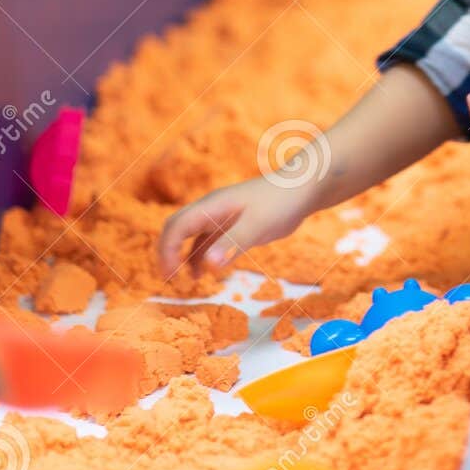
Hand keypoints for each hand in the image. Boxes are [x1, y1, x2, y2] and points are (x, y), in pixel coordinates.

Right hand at [158, 177, 318, 275]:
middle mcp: (211, 210)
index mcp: (211, 207)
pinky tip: (204, 274)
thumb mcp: (257, 225)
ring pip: (191, 236)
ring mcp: (222, 216)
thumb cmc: (280, 203)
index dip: (167, 251)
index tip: (170, 275)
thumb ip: (232, 243)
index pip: (176, 227)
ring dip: (183, 256)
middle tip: (169, 279)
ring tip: (184, 282)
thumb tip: (207, 266)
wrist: (303, 188)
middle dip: (167, 253)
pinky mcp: (234, 224)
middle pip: (177, 229)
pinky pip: (208, 240)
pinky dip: (201, 256)